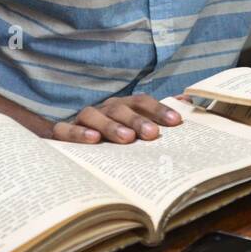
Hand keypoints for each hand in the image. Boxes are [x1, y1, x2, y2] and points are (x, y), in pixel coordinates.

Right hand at [48, 94, 182, 143]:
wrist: (72, 150)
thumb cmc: (112, 141)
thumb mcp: (136, 131)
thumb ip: (159, 116)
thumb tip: (188, 101)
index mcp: (122, 107)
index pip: (141, 101)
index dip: (159, 109)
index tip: (176, 122)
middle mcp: (103, 109)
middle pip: (120, 108)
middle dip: (137, 120)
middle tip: (152, 134)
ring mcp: (82, 119)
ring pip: (93, 115)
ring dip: (111, 125)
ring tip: (126, 139)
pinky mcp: (61, 133)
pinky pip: (65, 129)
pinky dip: (78, 133)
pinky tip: (93, 140)